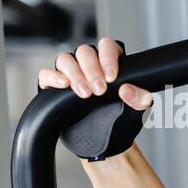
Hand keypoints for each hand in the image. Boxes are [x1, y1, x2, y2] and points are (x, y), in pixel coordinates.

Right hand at [37, 37, 154, 109]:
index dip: (108, 57)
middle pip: (85, 51)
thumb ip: (140, 99)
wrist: (103, 140)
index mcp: (110, 63)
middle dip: (92, 69)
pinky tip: (64, 84)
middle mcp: (89, 64)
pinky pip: (46, 74)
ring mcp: (70, 73)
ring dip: (75, 74)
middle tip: (99, 90)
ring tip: (85, 93)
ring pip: (65, 59)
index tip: (112, 77)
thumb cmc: (121, 120)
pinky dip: (53, 77)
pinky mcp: (53, 86)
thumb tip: (126, 89)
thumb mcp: (138, 111)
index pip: (107, 46)